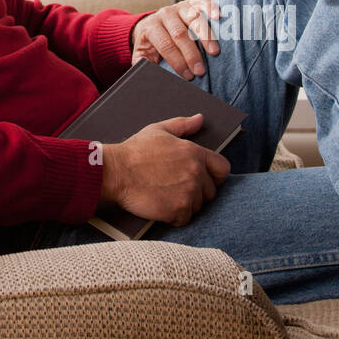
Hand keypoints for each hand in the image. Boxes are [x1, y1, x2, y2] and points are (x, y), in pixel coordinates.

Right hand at [100, 115, 229, 225]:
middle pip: (211, 192)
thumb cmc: (135, 151)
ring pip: (198, 206)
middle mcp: (196, 172)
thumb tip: (200, 119)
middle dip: (197, 192)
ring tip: (166, 195)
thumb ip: (183, 125)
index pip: (223, 168)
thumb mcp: (158, 130)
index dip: (214, 175)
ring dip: (185, 205)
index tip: (202, 178)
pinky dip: (174, 217)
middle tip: (175, 188)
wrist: (116, 172)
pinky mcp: (179, 210)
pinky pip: (185, 219)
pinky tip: (161, 205)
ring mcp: (189, 192)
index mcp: (194, 152)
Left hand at [130, 0, 220, 78]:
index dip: (177, 61)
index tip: (188, 75)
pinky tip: (218, 17)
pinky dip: (211, 7)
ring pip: (193, 18)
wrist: (153, 23)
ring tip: (214, 52)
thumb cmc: (152, 44)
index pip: (165, 45)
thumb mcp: (143, 54)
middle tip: (200, 70)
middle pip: (180, 33)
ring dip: (205, 36)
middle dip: (191, 54)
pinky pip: (202, 1)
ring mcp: (180, 7)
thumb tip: (147, 74)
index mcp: (151, 27)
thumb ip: (143, 64)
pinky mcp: (192, 2)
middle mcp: (165, 14)